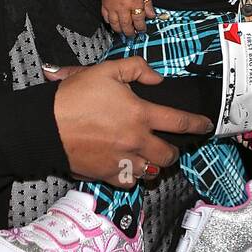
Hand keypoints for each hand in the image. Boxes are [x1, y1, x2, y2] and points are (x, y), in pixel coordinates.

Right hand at [44, 58, 213, 184]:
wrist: (46, 124)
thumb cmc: (75, 96)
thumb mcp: (106, 70)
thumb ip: (137, 69)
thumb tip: (157, 79)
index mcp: (139, 114)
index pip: (179, 122)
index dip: (197, 124)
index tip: (206, 125)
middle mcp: (135, 141)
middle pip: (168, 155)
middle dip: (174, 150)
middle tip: (170, 145)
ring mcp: (122, 161)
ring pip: (151, 171)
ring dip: (154, 164)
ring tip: (150, 157)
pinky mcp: (107, 174)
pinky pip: (129, 182)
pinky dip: (133, 176)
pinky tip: (129, 167)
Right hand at [101, 0, 155, 35]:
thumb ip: (148, 4)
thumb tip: (151, 16)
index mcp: (135, 3)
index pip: (139, 20)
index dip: (141, 27)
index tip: (143, 29)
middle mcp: (123, 7)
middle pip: (127, 25)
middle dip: (131, 32)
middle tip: (133, 35)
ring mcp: (113, 7)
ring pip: (115, 24)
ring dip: (120, 30)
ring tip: (123, 32)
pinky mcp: (105, 5)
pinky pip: (106, 18)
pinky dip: (109, 23)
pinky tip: (113, 24)